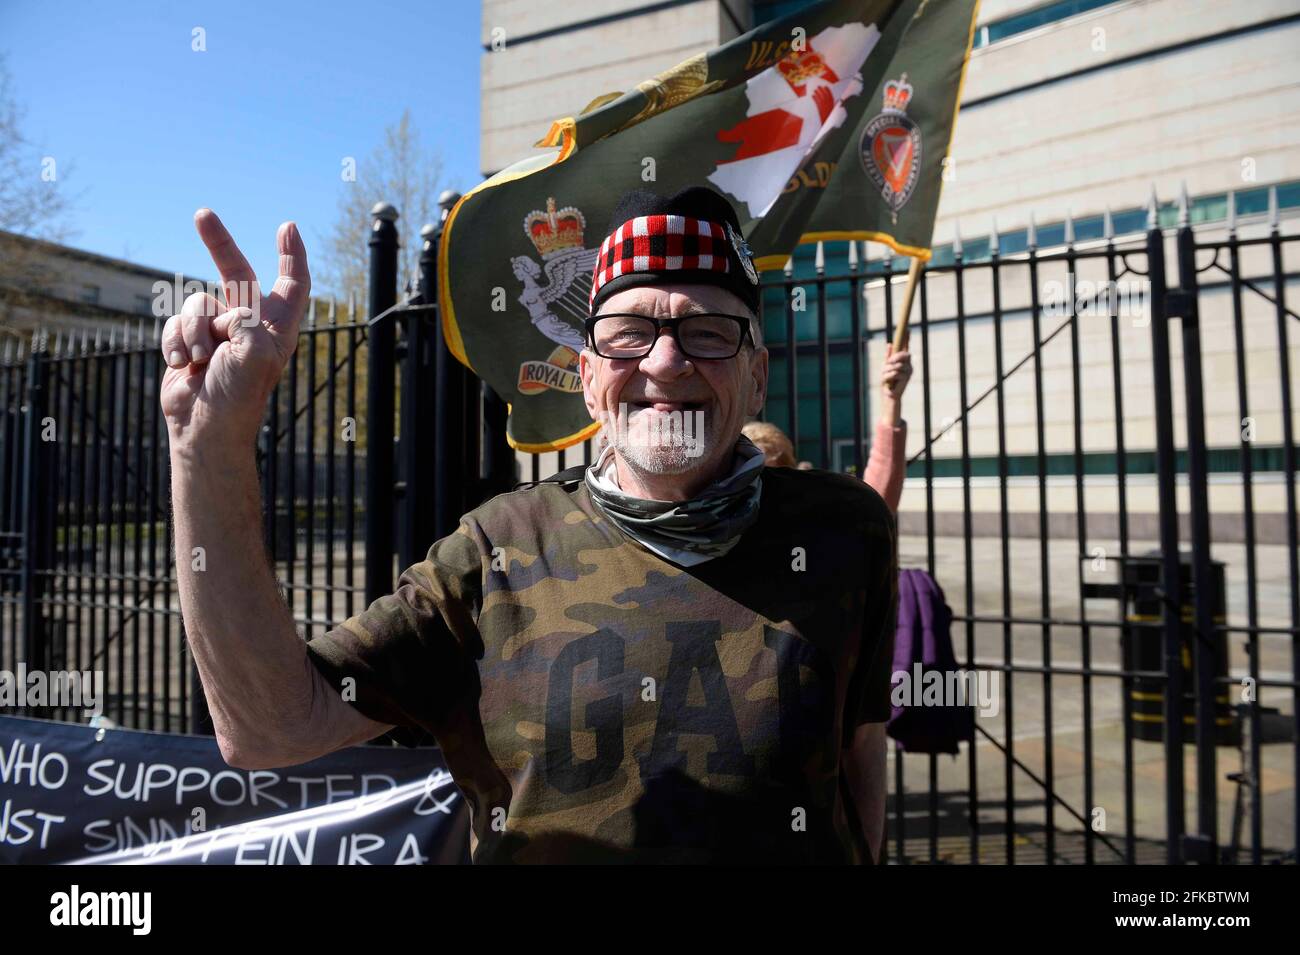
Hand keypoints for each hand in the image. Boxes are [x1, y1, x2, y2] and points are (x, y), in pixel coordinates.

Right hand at [159, 210, 309, 449]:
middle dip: (219, 244)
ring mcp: (217, 331)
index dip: (291, 256)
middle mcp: (249, 324)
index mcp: (276, 328)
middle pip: (237, 273)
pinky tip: (184, 368)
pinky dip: (176, 343)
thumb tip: (228, 308)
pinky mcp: (189, 340)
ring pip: (196, 302)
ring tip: (202, 361)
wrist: (204, 428)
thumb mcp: (254, 354)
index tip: (287, 227)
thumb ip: (246, 319)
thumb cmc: (238, 396)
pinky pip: (174, 322)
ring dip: (194, 331)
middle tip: (202, 213)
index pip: (291, 284)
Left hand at [880, 341, 911, 400]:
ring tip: (886, 376)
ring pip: (896, 365)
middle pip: (904, 354)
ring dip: (887, 370)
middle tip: (888, 363)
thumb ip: (888, 356)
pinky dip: (888, 377)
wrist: (888, 393)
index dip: (907, 338)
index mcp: (902, 360)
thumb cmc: (887, 380)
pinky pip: (895, 373)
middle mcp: (907, 363)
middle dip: (894, 358)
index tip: (907, 329)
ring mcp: (908, 370)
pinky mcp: (907, 377)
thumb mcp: (885, 366)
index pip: (905, 347)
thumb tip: (889, 344)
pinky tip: (889, 382)